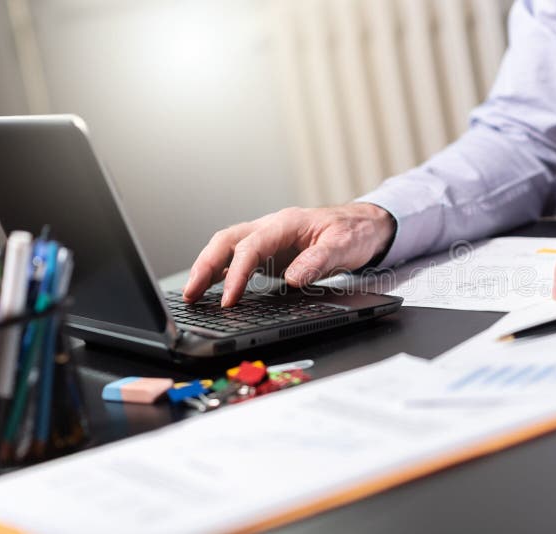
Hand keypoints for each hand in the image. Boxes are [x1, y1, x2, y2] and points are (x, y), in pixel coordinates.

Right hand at [182, 203, 394, 306]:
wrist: (364, 225)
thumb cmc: (353, 232)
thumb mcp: (343, 246)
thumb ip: (317, 261)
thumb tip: (293, 279)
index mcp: (286, 223)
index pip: (251, 247)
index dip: (236, 273)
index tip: (229, 299)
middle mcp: (271, 227)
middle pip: (227, 241)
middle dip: (205, 266)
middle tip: (191, 294)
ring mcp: (268, 238)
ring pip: (227, 247)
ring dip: (208, 268)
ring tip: (192, 294)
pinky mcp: (270, 251)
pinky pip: (239, 257)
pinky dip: (222, 271)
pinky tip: (212, 288)